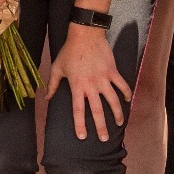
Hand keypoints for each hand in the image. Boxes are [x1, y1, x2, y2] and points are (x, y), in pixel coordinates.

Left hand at [44, 25, 132, 140]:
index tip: (82, 137)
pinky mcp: (112, 71)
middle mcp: (91, 85)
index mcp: (76, 86)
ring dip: (117, 113)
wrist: (85, 34)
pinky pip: (122, 85)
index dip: (80, 124)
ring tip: (119, 124)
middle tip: (103, 139)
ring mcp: (103, 79)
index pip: (78, 110)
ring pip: (113, 101)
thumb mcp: (57, 68)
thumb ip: (52, 85)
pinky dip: (126, 93)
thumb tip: (46, 98)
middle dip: (101, 127)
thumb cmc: (69, 51)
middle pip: (97, 110)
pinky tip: (128, 100)